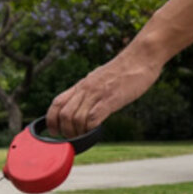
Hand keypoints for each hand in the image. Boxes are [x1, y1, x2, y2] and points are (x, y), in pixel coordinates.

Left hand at [47, 47, 162, 137]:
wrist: (141, 56)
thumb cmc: (124, 70)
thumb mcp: (99, 79)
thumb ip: (89, 92)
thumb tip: (84, 105)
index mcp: (81, 85)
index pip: (56, 103)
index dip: (51, 120)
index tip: (54, 131)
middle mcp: (85, 89)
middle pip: (63, 114)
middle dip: (65, 130)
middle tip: (72, 137)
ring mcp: (97, 94)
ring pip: (76, 118)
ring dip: (78, 132)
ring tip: (84, 136)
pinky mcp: (111, 99)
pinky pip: (93, 118)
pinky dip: (90, 128)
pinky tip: (95, 130)